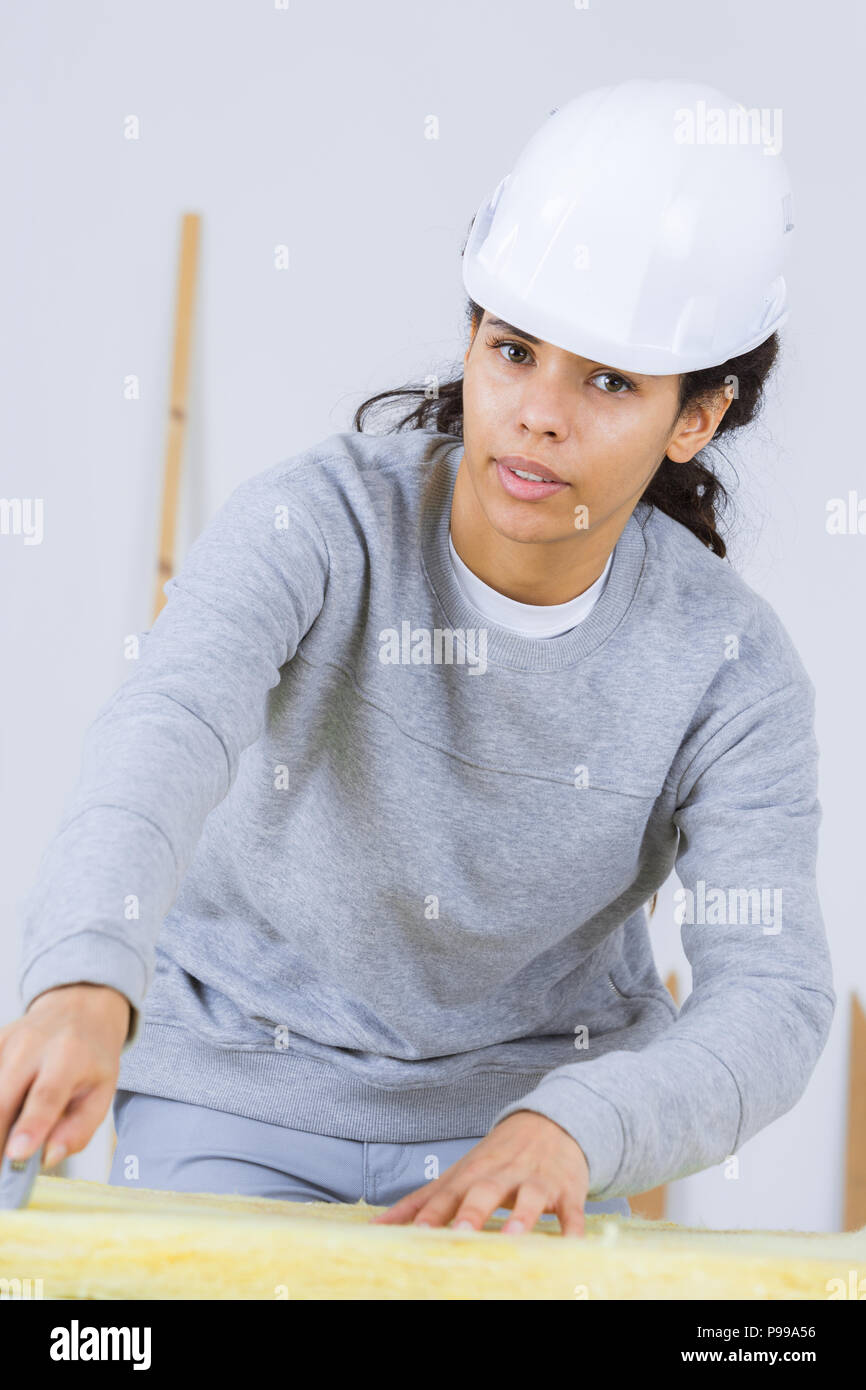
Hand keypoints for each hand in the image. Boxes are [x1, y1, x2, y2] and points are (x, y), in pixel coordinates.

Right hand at [0, 983, 130, 1168]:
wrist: (80, 1006)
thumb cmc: (92, 1056)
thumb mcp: (102, 1092)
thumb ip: (79, 1129)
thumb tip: (47, 1158)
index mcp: (69, 1056)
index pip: (46, 1095)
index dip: (30, 1127)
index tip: (16, 1155)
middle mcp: (33, 1045)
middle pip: (4, 1098)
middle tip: (2, 1172)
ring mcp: (8, 1041)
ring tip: (6, 1145)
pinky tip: (6, 1113)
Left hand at [370, 1110, 589, 1236]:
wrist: (551, 1123)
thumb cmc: (495, 1159)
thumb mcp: (458, 1175)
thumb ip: (422, 1203)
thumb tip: (378, 1226)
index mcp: (471, 1174)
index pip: (446, 1195)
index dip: (429, 1214)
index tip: (412, 1234)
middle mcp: (502, 1175)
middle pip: (485, 1190)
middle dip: (472, 1211)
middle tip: (459, 1233)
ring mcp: (536, 1182)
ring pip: (530, 1198)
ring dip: (521, 1217)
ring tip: (512, 1238)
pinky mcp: (567, 1191)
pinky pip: (572, 1211)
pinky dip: (573, 1228)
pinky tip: (571, 1245)